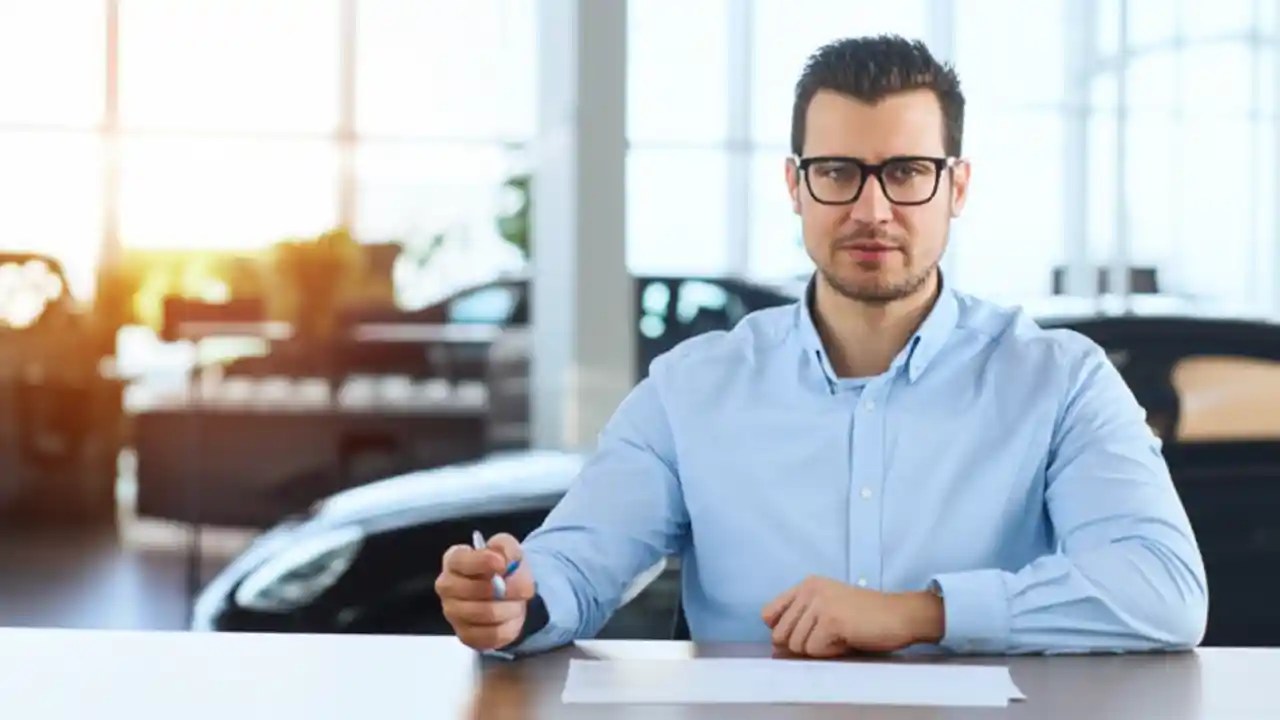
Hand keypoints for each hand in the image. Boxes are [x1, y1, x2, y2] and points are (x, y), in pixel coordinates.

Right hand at [435, 533, 535, 650]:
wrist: (508, 595)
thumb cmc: (502, 568)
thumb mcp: (508, 548)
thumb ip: (507, 548)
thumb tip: (505, 564)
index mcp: (454, 560)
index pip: (460, 561)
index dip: (482, 562)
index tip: (503, 565)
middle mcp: (447, 586)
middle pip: (473, 591)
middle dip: (505, 590)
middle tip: (521, 588)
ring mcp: (452, 613)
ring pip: (486, 614)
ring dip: (510, 608)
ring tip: (516, 603)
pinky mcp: (465, 635)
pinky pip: (492, 635)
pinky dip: (509, 627)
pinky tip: (510, 619)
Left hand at [761, 576, 943, 656]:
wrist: (900, 615)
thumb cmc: (866, 617)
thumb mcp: (827, 609)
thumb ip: (801, 621)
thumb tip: (775, 648)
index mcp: (807, 584)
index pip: (768, 613)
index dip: (781, 631)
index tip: (803, 635)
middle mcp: (809, 589)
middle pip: (780, 634)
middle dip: (801, 645)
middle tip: (827, 639)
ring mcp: (820, 603)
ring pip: (796, 645)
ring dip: (818, 650)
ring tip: (840, 638)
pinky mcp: (831, 620)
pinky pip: (814, 650)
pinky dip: (830, 653)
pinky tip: (846, 641)